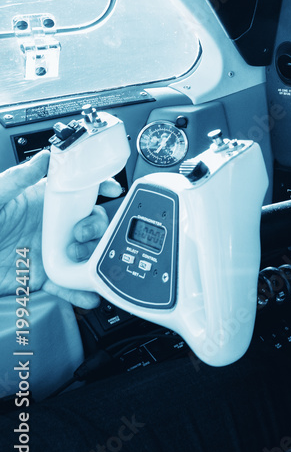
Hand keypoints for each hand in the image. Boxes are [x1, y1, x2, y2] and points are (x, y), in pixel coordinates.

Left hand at [0, 150, 122, 308]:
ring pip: (88, 252)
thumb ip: (17, 178)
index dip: (100, 187)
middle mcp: (53, 226)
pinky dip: (81, 291)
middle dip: (97, 227)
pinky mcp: (46, 276)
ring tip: (80, 260)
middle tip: (81, 233)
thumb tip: (44, 157)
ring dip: (93, 257)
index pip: (80, 190)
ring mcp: (52, 251)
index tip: (111, 189)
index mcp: (44, 202)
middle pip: (92, 222)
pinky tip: (87, 294)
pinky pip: (70, 284)